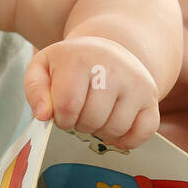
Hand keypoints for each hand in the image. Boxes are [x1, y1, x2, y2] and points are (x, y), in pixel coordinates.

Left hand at [24, 35, 161, 148]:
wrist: (106, 49)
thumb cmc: (71, 63)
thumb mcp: (43, 67)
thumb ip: (35, 90)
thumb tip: (44, 115)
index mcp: (81, 59)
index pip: (67, 106)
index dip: (61, 118)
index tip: (61, 112)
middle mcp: (113, 68)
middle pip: (92, 120)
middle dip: (79, 124)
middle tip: (79, 112)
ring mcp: (136, 83)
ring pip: (115, 129)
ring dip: (100, 131)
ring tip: (95, 114)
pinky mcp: (152, 97)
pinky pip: (144, 132)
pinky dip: (127, 139)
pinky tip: (114, 126)